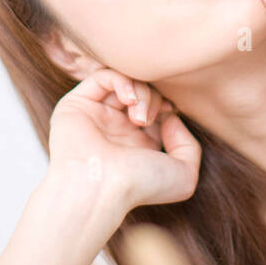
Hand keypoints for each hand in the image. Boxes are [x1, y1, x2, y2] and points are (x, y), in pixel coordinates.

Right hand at [47, 66, 202, 219]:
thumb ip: (188, 145)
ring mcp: (96, 115)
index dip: (167, 104)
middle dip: (153, 98)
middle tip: (149, 119)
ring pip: (124, 82)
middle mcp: (116, 128)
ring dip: (140, 92)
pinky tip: (129, 100)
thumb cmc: (139, 186)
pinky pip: (102, 76)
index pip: (156, 108)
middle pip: (143, 92)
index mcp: (137, 144)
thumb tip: (171, 118)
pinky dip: (122, 81)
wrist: (101, 187)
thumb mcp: (183, 175)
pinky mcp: (77, 105)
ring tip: (139, 115)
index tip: (170, 112)